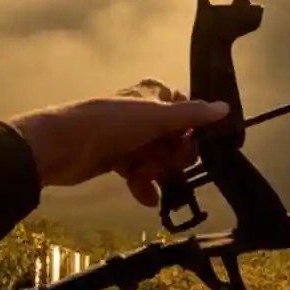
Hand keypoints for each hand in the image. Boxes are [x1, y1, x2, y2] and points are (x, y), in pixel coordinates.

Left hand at [6, 79, 229, 206]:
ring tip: (144, 176)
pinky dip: (144, 184)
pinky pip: (139, 173)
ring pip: (158, 157)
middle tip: (162, 161)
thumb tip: (225, 108)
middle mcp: (143, 112)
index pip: (186, 110)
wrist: (64, 146)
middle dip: (171, 155)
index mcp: (153, 93)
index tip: (189, 141)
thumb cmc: (112, 123)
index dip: (190, 130)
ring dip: (156, 170)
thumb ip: (192, 115)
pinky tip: (146, 196)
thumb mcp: (156, 116)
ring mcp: (129, 137)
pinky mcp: (116, 158)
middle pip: (175, 138)